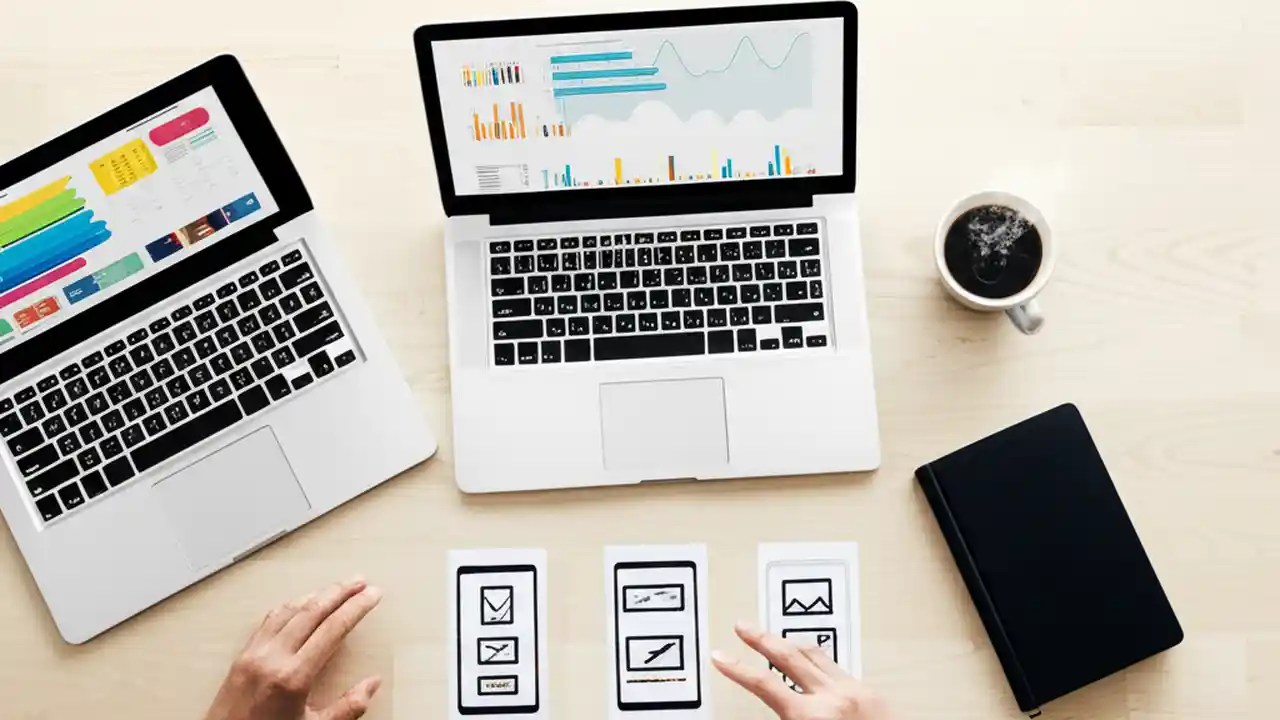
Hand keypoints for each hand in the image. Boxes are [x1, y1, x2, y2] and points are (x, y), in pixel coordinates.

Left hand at [204, 577, 383, 719]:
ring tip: (336, 588)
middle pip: (312, 611)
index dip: (357, 607)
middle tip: (360, 581)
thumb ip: (348, 708)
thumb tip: (372, 684)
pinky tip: (300, 603)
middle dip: (340, 592)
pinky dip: (290, 606)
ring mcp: (254, 654)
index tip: (373, 595)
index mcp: (293, 677)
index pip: (333, 628)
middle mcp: (272, 658)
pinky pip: (269, 620)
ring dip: (316, 594)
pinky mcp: (241, 656)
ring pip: (289, 610)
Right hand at [713, 622, 893, 719]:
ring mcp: (853, 691)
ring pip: (813, 654)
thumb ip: (787, 719)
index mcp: (811, 718)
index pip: (763, 685)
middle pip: (786, 656)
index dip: (736, 669)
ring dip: (787, 642)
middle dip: (760, 638)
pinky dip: (816, 657)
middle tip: (743, 627)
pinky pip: (835, 666)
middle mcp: (832, 698)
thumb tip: (774, 709)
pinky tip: (811, 657)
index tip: (720, 656)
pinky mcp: (869, 692)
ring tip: (772, 636)